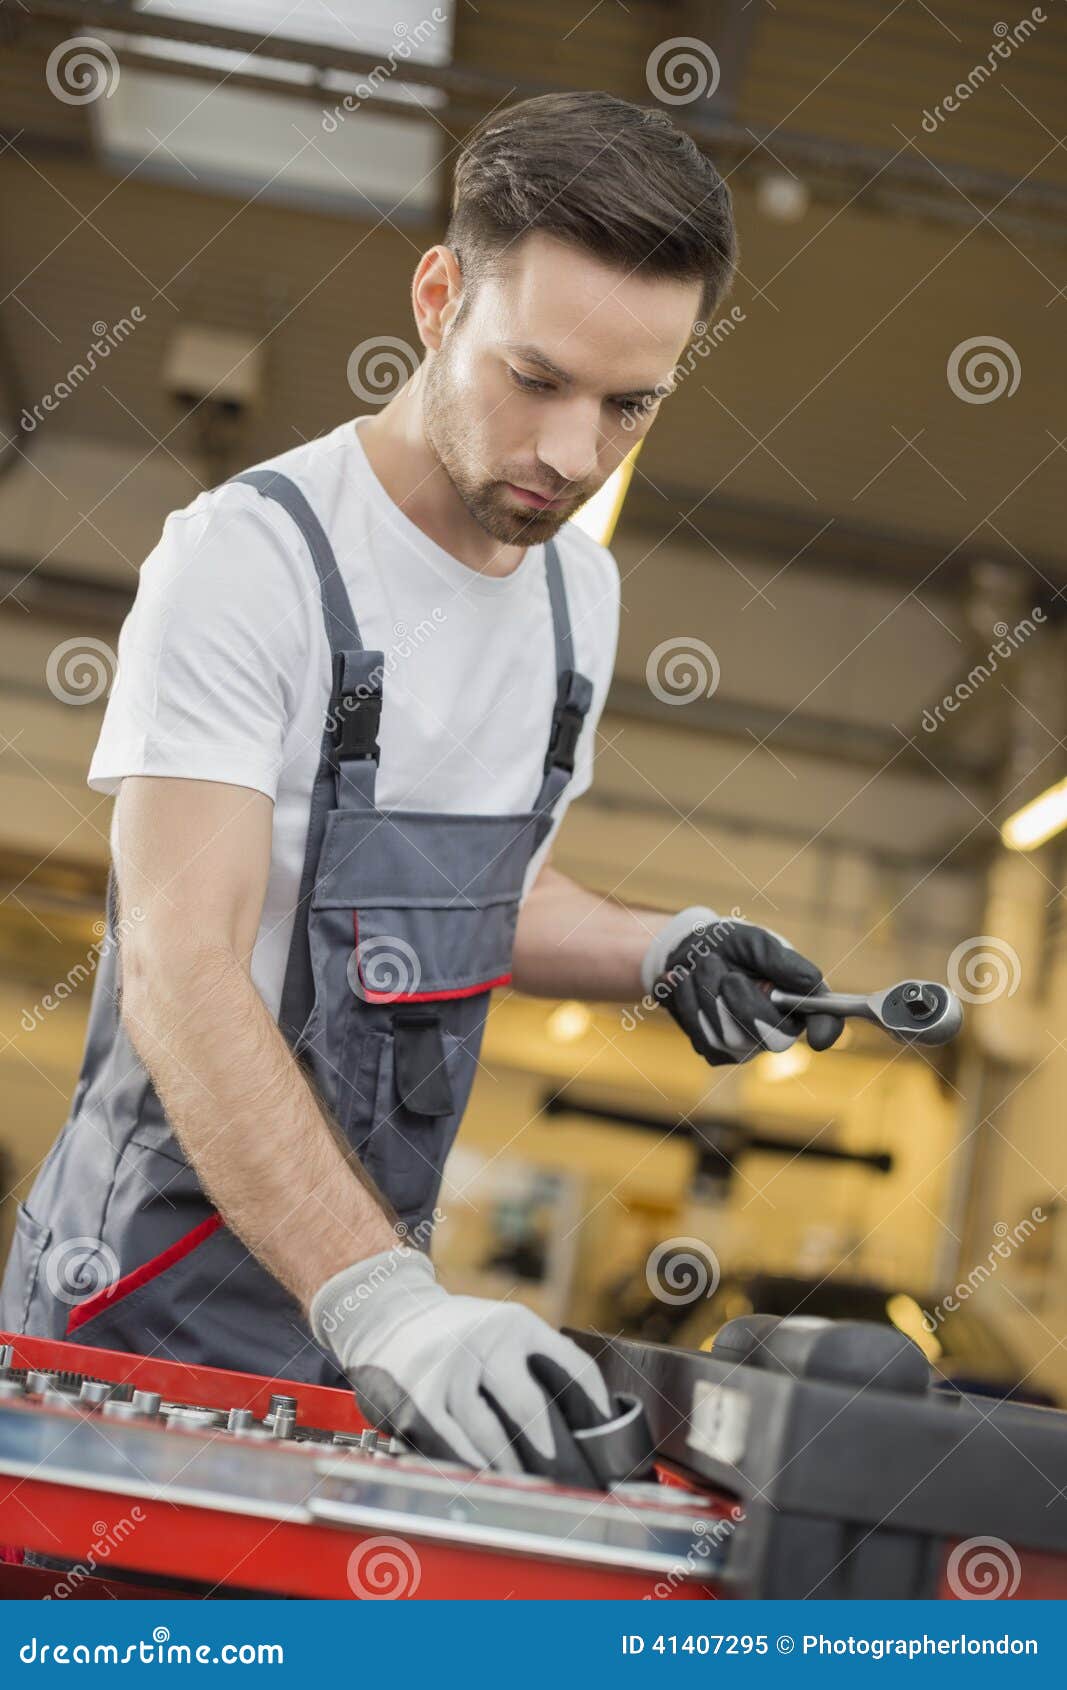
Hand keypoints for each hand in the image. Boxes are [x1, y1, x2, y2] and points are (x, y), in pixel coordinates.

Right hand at [310, 1248, 611, 1483]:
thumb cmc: (456, 1331)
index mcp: (516, 1324)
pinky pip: (451, 1447)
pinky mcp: (416, 1400)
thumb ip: (539, 1362)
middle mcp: (482, 1341)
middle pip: (528, 1407)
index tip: (607, 1448)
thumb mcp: (503, 1328)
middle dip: (551, 1453)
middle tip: (568, 1483)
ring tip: (529, 1494)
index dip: (594, 1410)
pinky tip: (484, 1480)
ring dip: (510, 1470)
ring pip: (488, 1436)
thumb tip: (585, 1422)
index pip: (571, 1366)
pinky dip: (471, 1468)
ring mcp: (447, 1370)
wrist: (387, 1312)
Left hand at [641, 906, 843, 1064]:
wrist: (686, 952)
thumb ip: (782, 962)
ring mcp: (746, 1046)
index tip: (818, 1037)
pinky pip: (701, 1037)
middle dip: (744, 1003)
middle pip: (772, 1038)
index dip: (826, 1031)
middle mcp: (777, 1029)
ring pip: (729, 1038)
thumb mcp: (755, 942)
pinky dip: (688, 1001)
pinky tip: (684, 979)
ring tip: (702, 964)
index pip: (825, 1023)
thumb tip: (813, 983)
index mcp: (798, 1000)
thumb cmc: (730, 946)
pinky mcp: (714, 1051)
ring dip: (709, 994)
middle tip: (728, 975)